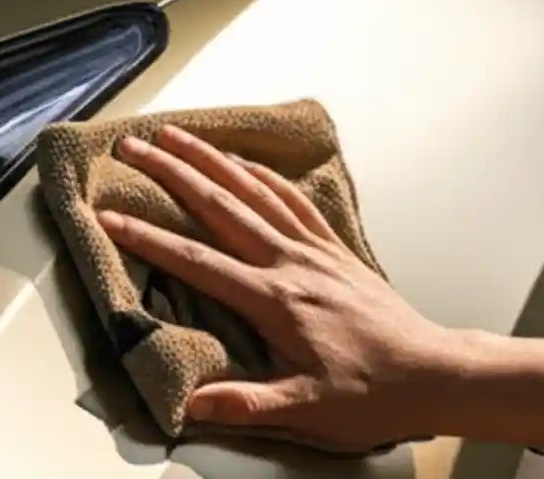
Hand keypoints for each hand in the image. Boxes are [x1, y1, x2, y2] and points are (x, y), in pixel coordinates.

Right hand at [97, 125, 479, 451]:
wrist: (433, 372)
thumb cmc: (373, 393)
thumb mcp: (307, 408)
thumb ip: (247, 403)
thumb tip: (190, 405)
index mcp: (277, 300)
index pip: (199, 262)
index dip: (149, 239)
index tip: (110, 217)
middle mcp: (292, 263)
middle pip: (220, 206)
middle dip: (172, 172)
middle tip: (134, 146)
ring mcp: (314, 249)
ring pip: (254, 190)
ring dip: (211, 158)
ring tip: (177, 135)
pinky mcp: (334, 248)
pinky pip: (291, 198)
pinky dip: (263, 173)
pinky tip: (245, 162)